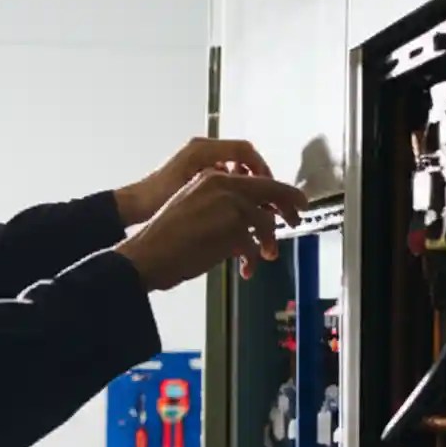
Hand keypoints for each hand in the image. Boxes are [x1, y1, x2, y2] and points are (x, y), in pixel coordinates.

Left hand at [114, 137, 277, 225]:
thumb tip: (254, 190)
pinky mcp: (194, 169)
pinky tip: (236, 206)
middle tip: (267, 199)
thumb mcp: (194, 192)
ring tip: (254, 205)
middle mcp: (201, 148)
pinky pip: (223, 172)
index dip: (262, 169)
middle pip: (243, 157)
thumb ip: (224, 187)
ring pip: (234, 166)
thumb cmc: (159, 199)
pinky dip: (233, 187)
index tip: (270, 190)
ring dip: (247, 184)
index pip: (245, 151)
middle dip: (258, 178)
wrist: (133, 205)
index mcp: (202, 150)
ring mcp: (197, 158)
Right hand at [115, 170, 306, 289]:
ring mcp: (229, 204)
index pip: (256, 180)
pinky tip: (246, 269)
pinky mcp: (233, 226)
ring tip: (266, 256)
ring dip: (268, 241)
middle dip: (288, 207)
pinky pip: (254, 244)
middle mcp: (223, 184)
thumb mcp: (194, 209)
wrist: (148, 253)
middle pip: (271, 191)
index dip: (279, 191)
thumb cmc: (166, 238)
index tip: (292, 202)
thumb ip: (223, 207)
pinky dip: (253, 259)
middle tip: (297, 220)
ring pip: (264, 221)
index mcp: (213, 177)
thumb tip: (251, 221)